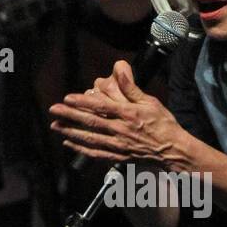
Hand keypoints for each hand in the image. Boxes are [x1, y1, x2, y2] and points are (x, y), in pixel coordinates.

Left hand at [49, 60, 185, 164]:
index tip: (67, 98)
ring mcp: (118, 144)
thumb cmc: (163, 124)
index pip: (100, 106)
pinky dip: (81, 149)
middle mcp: (120, 130)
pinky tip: (70, 143)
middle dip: (69, 116)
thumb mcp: (150, 102)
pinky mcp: (119, 155)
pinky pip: (96, 153)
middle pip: (90, 122)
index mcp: (128, 114)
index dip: (82, 102)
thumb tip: (120, 70)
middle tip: (54, 111)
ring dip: (71, 132)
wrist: (172, 149)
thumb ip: (132, 88)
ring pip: (90, 138)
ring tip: (56, 127)